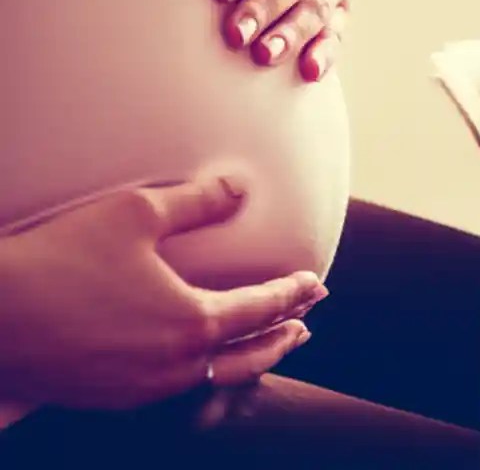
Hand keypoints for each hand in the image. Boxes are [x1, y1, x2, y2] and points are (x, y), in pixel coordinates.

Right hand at [0, 175, 326, 410]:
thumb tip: (240, 186)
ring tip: (263, 348)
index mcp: (194, 322)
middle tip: (306, 324)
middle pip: (250, 357)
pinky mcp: (113, 398)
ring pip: (214, 380)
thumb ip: (197, 201)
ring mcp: (144, 388)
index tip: (316, 283)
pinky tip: (199, 365)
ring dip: (246, 362)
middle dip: (283, 338)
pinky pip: (176, 392)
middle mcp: (176, 365)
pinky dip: (204, 377)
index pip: (263, 308)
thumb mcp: (135, 214)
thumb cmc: (59, 258)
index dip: (293, 293)